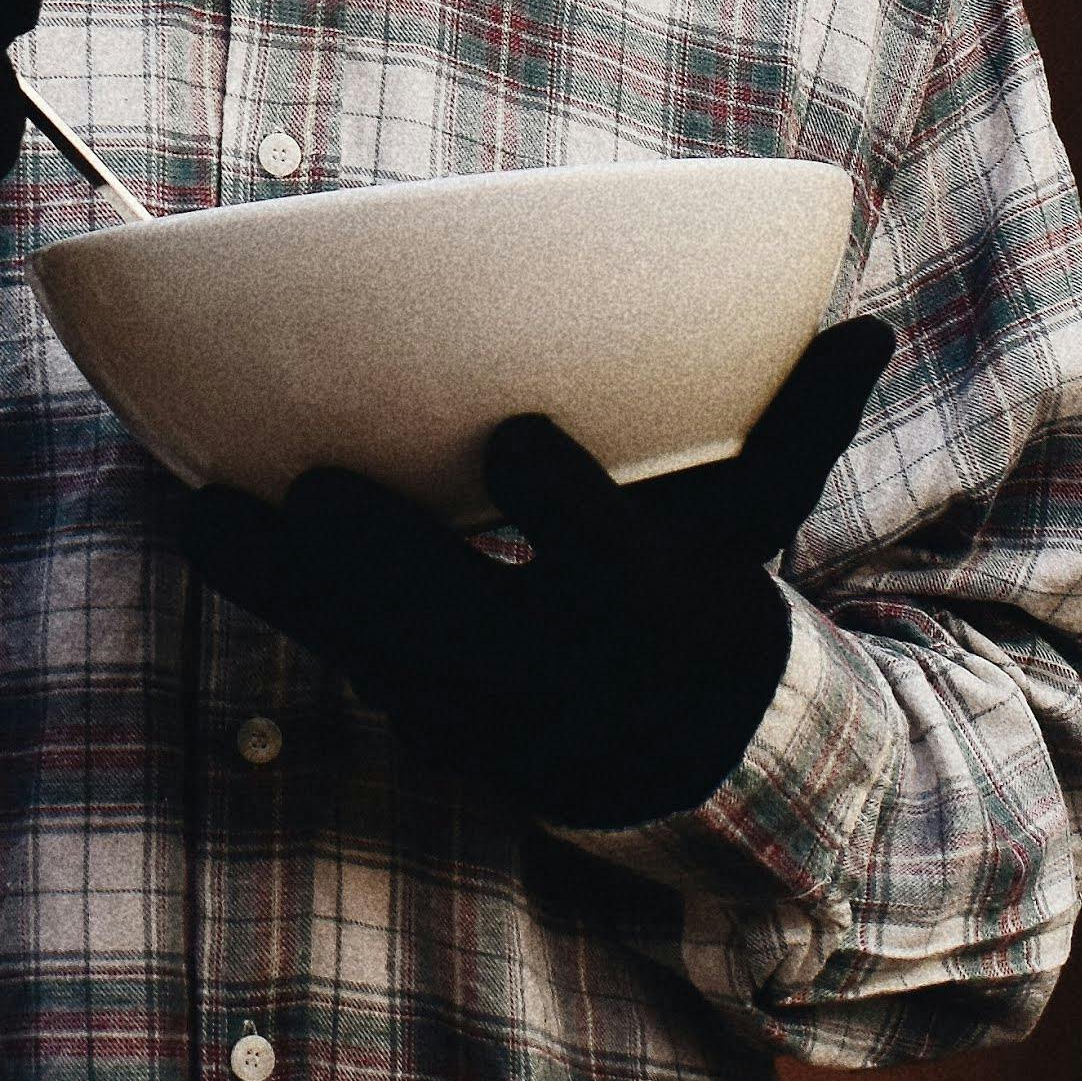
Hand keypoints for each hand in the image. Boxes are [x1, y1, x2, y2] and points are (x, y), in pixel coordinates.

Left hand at [177, 316, 895, 828]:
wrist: (684, 753)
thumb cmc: (706, 591)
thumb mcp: (756, 522)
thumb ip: (802, 425)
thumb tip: (871, 327)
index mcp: (655, 610)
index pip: (608, 564)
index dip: (562, 505)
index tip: (510, 431)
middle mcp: (565, 673)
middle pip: (467, 625)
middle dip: (388, 564)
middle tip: (315, 486)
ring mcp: (484, 711)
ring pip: (374, 652)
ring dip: (286, 588)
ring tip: (209, 512)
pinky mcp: (421, 719)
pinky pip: (337, 664)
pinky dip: (274, 606)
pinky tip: (210, 529)